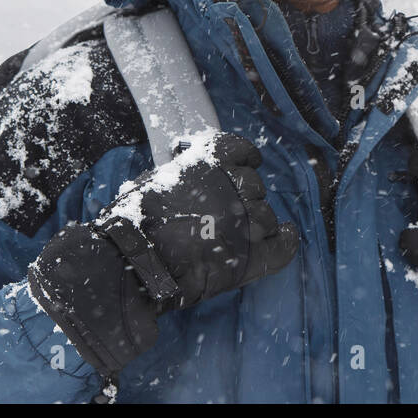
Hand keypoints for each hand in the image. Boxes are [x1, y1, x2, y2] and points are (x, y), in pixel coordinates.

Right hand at [27, 130, 299, 379]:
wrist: (129, 266)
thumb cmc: (131, 223)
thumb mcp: (151, 182)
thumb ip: (179, 172)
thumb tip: (184, 156)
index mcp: (208, 163)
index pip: (239, 151)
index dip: (244, 159)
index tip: (246, 164)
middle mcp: (233, 187)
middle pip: (254, 187)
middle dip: (245, 196)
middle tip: (226, 212)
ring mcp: (245, 222)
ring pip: (266, 217)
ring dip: (257, 222)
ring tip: (241, 233)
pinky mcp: (249, 258)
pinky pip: (282, 248)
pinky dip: (287, 242)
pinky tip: (287, 236)